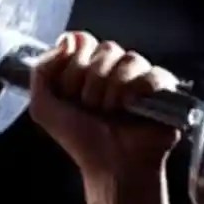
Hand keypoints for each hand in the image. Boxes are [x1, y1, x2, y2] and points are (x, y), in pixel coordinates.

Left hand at [28, 31, 182, 177]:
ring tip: (110, 112)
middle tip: (90, 106)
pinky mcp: (163, 87)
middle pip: (105, 48)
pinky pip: (153, 72)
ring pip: (128, 58)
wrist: (109, 164)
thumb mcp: (44, 108)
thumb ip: (41, 72)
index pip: (81, 41)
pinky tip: (132, 108)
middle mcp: (112, 70)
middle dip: (90, 81)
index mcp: (86, 70)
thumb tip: (66, 39)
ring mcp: (138, 77)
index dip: (74, 61)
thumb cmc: (80, 139)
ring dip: (112, 90)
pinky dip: (139, 91)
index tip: (70, 87)